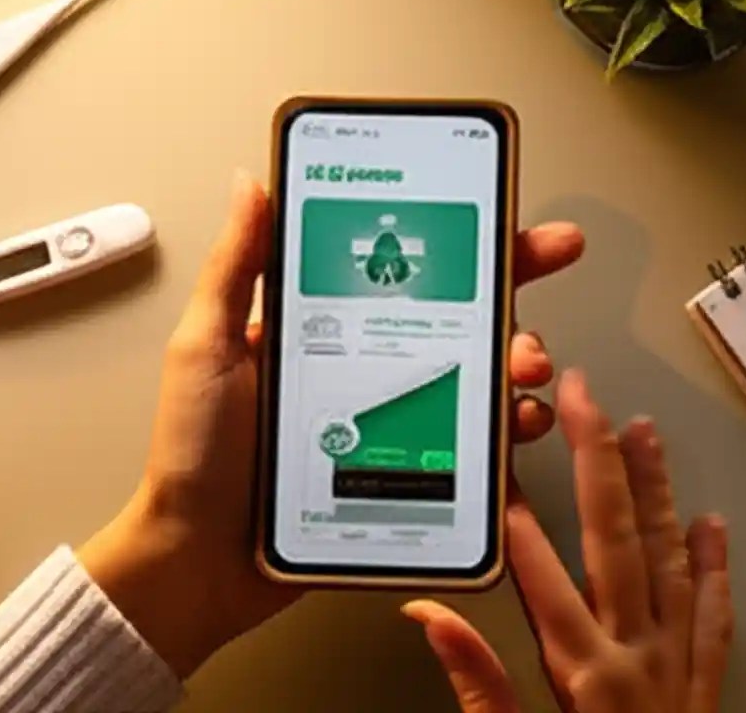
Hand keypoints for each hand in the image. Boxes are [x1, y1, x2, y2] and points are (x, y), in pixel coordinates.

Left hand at [79, 171, 583, 677]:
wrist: (200, 560)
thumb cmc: (195, 454)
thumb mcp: (207, 346)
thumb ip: (235, 268)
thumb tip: (253, 184)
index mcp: (325, 327)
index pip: (402, 267)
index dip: (457, 236)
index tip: (506, 211)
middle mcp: (367, 366)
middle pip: (457, 314)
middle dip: (513, 283)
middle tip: (550, 258)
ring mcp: (392, 420)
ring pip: (476, 377)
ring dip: (516, 360)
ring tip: (525, 366)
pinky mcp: (408, 473)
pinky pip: (471, 447)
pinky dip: (505, 433)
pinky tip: (517, 426)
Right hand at [403, 371, 733, 712]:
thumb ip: (476, 688)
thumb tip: (431, 621)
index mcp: (583, 675)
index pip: (542, 579)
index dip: (517, 520)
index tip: (499, 470)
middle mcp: (636, 656)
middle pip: (615, 540)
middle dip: (597, 461)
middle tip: (584, 399)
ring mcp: (678, 664)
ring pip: (670, 558)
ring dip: (657, 490)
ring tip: (646, 431)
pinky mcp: (705, 681)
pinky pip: (717, 612)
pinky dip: (716, 565)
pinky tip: (710, 521)